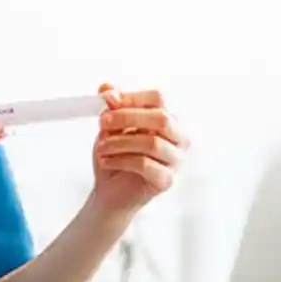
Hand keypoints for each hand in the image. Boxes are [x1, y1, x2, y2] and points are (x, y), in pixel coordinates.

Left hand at [90, 84, 189, 216]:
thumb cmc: (116, 156)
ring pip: (152, 143)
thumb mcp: (110, 127)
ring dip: (120, 142)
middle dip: (128, 117)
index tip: (108, 99)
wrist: (109, 192)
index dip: (132, 97)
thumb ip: (113, 108)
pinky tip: (107, 161)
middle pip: (161, 118)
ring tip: (102, 147)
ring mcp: (175, 161)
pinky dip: (121, 160)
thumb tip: (107, 88)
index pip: (158, 99)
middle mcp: (178, 138)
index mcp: (168, 119)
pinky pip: (145, 165)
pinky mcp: (166, 181)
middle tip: (103, 121)